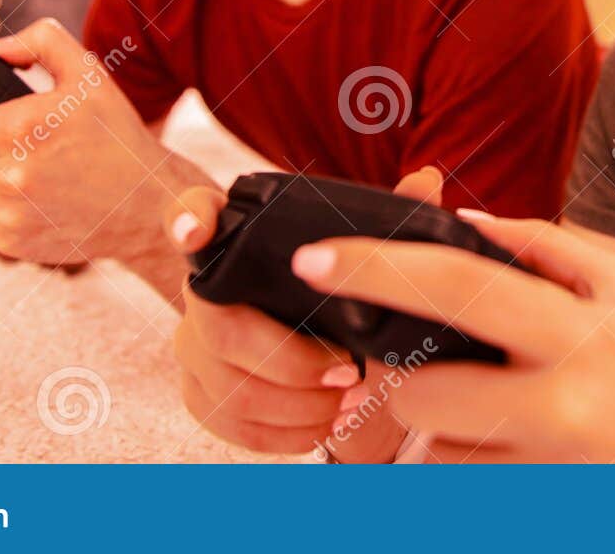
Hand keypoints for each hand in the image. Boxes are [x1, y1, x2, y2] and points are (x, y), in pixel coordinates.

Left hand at [0, 17, 198, 269]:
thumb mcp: (88, 73)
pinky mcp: (13, 244)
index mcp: (21, 130)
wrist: (148, 203)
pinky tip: (35, 193)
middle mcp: (9, 179)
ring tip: (22, 164)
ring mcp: (9, 216)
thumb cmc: (116, 136)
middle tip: (2, 139)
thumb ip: (40, 42)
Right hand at [167, 166, 443, 461]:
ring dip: (300, 408)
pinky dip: (285, 435)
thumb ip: (389, 213)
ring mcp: (192, 347)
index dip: (186, 220)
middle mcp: (199, 291)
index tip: (195, 231)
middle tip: (351, 371)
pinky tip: (327, 425)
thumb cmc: (331, 277)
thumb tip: (428, 179)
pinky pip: (232, 427)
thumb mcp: (357, 244)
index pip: (190, 212)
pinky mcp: (200, 394)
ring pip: (233, 392)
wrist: (299, 327)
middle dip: (295, 364)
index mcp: (230, 239)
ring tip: (352, 402)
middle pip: (225, 335)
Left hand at [289, 214, 614, 462]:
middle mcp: (558, 402)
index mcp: (574, 330)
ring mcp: (543, 466)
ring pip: (433, 453)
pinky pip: (457, 487)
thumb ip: (543, 245)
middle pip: (420, 392)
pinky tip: (512, 449)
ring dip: (443, 431)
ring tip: (500, 415)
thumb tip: (463, 221)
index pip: (454, 287)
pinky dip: (465, 466)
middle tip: (432, 367)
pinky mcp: (528, 505)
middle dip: (405, 380)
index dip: (375, 269)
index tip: (313, 260)